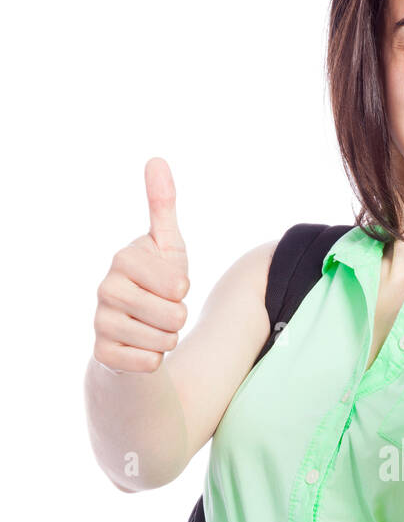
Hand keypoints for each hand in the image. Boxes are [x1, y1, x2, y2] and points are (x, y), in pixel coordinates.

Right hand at [93, 157, 189, 373]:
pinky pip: (149, 362)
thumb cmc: (156, 284)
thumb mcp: (167, 246)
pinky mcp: (103, 353)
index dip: (183, 290)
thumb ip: (162, 206)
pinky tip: (141, 348)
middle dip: (179, 318)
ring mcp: (101, 322)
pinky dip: (154, 359)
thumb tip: (156, 160)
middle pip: (173, 313)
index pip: (178, 283)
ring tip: (153, 328)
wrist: (134, 331)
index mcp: (123, 259)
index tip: (171, 286)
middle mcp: (106, 288)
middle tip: (163, 311)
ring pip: (164, 340)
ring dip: (168, 338)